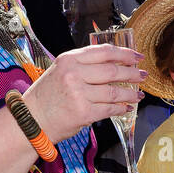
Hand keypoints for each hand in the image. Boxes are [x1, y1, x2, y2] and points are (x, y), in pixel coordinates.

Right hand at [21, 44, 143, 142]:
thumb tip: (115, 62)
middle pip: (113, 70)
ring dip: (130, 93)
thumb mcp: (61, 71)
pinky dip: (121, 108)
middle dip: (132, 73)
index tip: (137, 57)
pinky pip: (110, 109)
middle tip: (143, 75)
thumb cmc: (47, 97)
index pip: (104, 52)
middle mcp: (74, 74)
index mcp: (69, 59)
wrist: (30, 120)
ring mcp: (79, 94)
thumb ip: (84, 65)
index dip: (125, 53)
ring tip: (138, 95)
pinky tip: (126, 107)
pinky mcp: (84, 113)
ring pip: (114, 91)